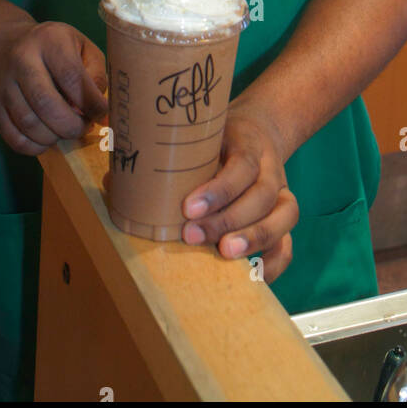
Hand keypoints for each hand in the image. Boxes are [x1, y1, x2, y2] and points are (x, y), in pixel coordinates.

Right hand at [0, 20, 107, 155]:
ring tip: (66, 130)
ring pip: (29, 124)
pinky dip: (35, 147)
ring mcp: (3, 83)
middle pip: (46, 103)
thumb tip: (100, 111)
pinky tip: (47, 138)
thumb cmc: (55, 47)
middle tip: (84, 127)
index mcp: (49, 40)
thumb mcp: (82, 47)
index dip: (90, 102)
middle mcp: (21, 59)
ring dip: (54, 137)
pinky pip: (13, 137)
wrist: (7, 43)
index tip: (101, 113)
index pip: (71, 77)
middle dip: (71, 125)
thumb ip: (96, 75)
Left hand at [180, 99, 298, 282]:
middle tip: (191, 235)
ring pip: (283, 216)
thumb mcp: (201, 136)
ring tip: (224, 254)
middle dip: (227, 220)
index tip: (188, 207)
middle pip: (261, 194)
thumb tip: (118, 183)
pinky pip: (288, 242)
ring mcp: (282, 193)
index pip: (242, 165)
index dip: (218, 189)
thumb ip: (172, 157)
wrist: (259, 131)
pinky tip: (252, 276)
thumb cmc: (219, 140)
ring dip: (253, 238)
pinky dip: (273, 262)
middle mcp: (271, 168)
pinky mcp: (283, 217)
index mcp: (249, 143)